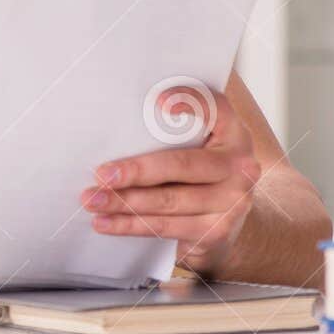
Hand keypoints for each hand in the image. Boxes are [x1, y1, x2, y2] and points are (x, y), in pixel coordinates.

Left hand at [79, 86, 263, 275]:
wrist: (225, 215)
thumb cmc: (198, 168)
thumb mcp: (196, 141)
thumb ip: (173, 127)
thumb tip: (123, 122)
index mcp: (233, 132)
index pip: (214, 108)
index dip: (189, 102)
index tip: (158, 101)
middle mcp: (240, 166)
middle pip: (182, 165)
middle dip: (137, 171)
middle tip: (102, 174)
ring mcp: (232, 202)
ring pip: (170, 201)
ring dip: (125, 202)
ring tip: (93, 200)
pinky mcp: (216, 232)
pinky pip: (166, 227)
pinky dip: (130, 225)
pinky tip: (105, 222)